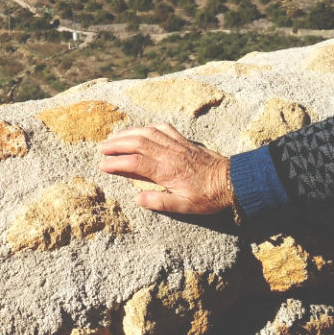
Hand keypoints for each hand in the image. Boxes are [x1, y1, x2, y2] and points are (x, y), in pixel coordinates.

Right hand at [98, 123, 231, 214]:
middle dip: (117, 144)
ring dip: (129, 133)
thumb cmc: (208, 197)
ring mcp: (176, 144)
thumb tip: (137, 199)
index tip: (103, 165)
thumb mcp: (185, 207)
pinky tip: (142, 130)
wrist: (231, 181)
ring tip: (115, 137)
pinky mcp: (184, 141)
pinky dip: (149, 127)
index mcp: (166, 171)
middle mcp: (169, 154)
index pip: (134, 162)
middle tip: (102, 148)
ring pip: (147, 132)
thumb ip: (160, 203)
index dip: (116, 162)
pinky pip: (163, 128)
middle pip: (137, 142)